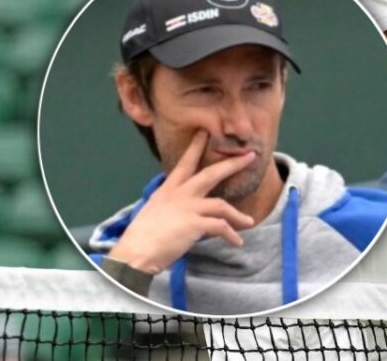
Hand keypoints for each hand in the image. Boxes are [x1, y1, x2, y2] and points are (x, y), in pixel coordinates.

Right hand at [107, 131, 256, 274]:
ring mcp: (188, 208)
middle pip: (210, 174)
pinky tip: (237, 242)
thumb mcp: (154, 212)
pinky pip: (221, 226)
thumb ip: (171, 206)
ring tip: (249, 222)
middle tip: (251, 156)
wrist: (134, 254)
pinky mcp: (194, 224)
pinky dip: (231, 234)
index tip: (205, 133)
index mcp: (167, 190)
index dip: (195, 147)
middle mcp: (179, 195)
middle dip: (232, 164)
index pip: (184, 164)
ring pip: (222, 204)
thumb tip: (184, 210)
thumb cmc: (141, 238)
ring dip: (238, 215)